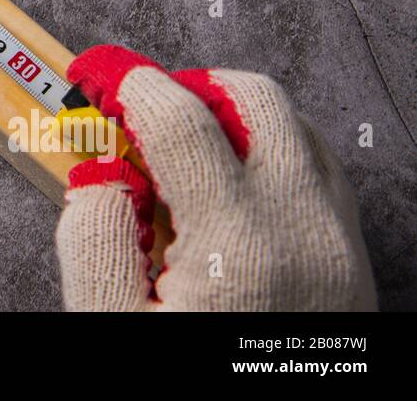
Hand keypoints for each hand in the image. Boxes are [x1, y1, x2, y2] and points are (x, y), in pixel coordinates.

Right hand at [56, 45, 375, 309]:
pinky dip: (271, 156)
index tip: (98, 77)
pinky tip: (227, 195)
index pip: (182, 117)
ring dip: (233, 119)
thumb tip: (100, 171)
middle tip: (142, 115)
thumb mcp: (110, 329)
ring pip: (295, 128)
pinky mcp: (354, 263)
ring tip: (182, 162)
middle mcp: (302, 234)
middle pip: (254, 99)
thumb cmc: (185, 388)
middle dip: (188, 88)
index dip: (129, 81)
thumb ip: (91, 238)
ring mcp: (338, 246)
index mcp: (236, 249)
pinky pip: (317, 171)